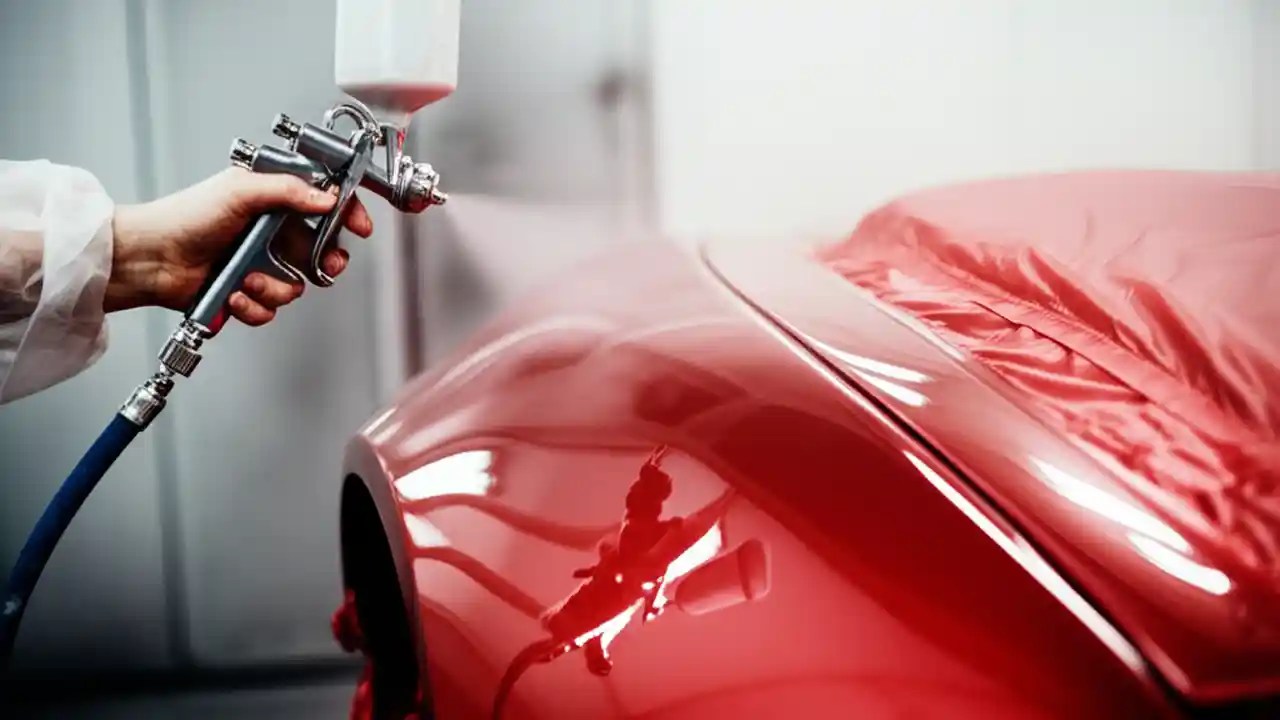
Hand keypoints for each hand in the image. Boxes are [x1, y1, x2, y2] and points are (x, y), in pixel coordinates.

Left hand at [106, 168, 373, 324]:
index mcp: (271, 202)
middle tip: (325, 267)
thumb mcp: (240, 191)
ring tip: (249, 278)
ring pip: (295, 286)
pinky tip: (235, 293)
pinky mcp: (248, 292)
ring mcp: (260, 264)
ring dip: (274, 287)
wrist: (151, 258)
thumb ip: (288, 191)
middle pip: (320, 252)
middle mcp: (270, 234)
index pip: (322, 204)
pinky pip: (270, 309)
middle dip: (325, 263)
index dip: (346, 215)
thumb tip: (326, 196)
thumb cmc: (184, 217)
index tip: (359, 227)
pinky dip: (254, 305)